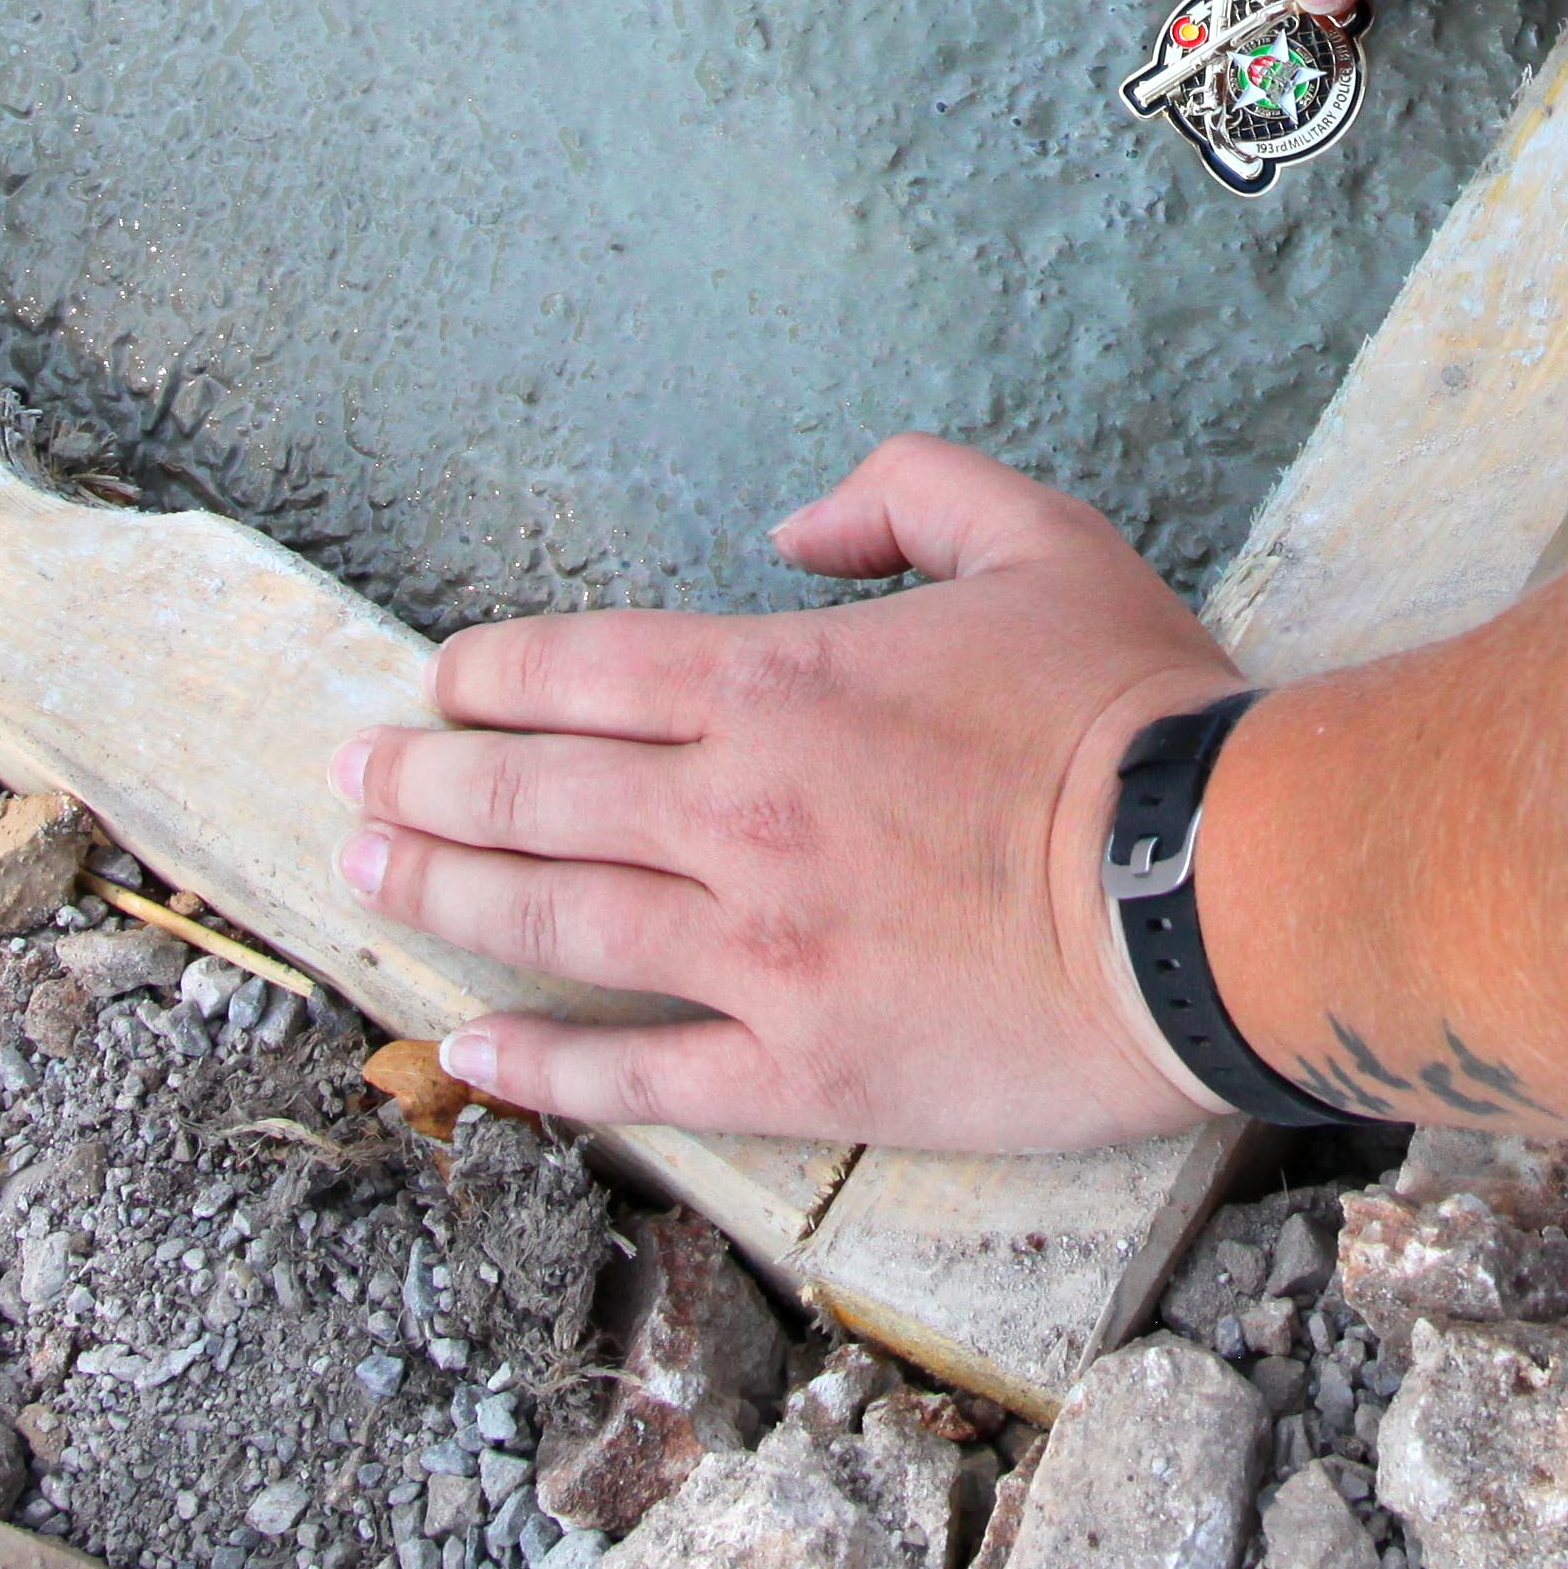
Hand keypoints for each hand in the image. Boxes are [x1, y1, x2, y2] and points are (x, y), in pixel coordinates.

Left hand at [334, 437, 1248, 1148]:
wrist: (1217, 894)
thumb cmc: (1138, 713)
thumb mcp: (1039, 534)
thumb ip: (906, 492)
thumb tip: (793, 524)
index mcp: (780, 682)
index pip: (577, 670)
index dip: (484, 678)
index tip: (432, 688)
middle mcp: (737, 813)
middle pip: (531, 795)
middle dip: (422, 783)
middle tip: (350, 779)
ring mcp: (758, 951)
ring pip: (552, 923)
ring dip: (439, 897)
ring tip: (363, 881)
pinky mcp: (802, 1070)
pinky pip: (637, 1076)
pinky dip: (536, 1068)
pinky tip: (464, 1053)